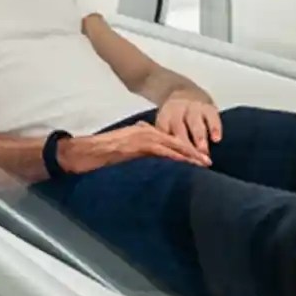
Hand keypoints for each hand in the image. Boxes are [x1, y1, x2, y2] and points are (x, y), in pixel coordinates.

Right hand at [58, 122, 211, 174]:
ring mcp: (142, 138)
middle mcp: (146, 132)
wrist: (86, 152)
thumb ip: (137, 146)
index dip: (187, 148)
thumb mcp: (124, 146)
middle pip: (176, 140)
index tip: (200, 157)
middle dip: (193, 151)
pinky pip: (162, 151)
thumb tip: (149, 153)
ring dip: (189, 155)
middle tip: (209, 161)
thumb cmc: (102, 153)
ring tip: (204, 164)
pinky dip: (176, 156)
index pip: (171, 139)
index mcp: (143, 132)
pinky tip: (186, 164)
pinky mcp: (138, 146)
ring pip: (173, 145)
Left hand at [156, 91, 222, 157]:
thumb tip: (161, 162)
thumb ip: (163, 140)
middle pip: (179, 128)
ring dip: (199, 137)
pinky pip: (212, 117)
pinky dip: (215, 128)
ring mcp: (193, 108)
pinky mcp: (208, 108)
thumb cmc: (174, 118)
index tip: (170, 160)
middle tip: (189, 158)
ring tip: (203, 150)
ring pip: (195, 122)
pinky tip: (216, 139)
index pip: (163, 132)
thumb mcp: (165, 124)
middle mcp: (178, 111)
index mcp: (164, 117)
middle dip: (184, 144)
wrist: (186, 92)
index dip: (166, 145)